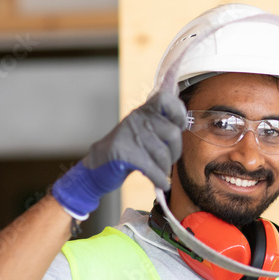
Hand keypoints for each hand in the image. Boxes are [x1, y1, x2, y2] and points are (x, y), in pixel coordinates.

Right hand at [52, 91, 187, 218]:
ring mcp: (129, 134)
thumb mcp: (143, 129)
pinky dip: (160, 179)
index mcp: (144, 110)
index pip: (166, 99)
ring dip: (165, 168)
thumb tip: (179, 96)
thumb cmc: (128, 149)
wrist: (99, 166)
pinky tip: (161, 184)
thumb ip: (161, 118)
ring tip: (161, 173)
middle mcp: (137, 118)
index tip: (180, 127)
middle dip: (176, 152)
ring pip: (163, 154)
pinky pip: (152, 168)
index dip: (179, 113)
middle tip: (169, 160)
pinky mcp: (123, 153)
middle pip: (172, 133)